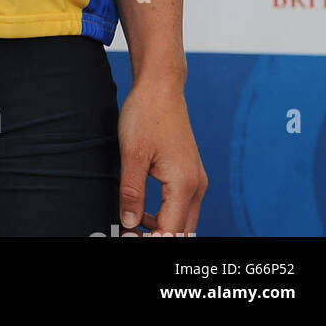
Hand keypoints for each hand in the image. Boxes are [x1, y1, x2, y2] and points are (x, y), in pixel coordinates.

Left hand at [117, 79, 206, 234]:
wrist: (160, 87)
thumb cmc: (147, 114)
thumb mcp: (132, 154)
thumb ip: (131, 192)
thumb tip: (130, 222)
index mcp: (184, 184)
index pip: (170, 230)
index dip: (150, 239)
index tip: (128, 238)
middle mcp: (196, 185)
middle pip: (182, 230)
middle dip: (160, 237)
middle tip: (131, 236)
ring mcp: (196, 178)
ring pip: (184, 218)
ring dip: (163, 227)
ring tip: (134, 225)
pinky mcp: (190, 172)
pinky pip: (182, 204)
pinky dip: (167, 213)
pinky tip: (144, 209)